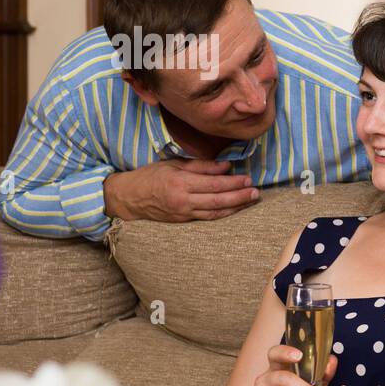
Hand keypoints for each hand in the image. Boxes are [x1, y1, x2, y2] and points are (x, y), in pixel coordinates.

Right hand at [103, 159, 259, 222]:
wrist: (128, 198)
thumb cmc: (150, 176)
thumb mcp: (173, 164)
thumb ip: (201, 165)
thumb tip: (226, 166)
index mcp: (180, 182)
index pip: (213, 183)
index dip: (232, 182)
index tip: (247, 178)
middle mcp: (182, 200)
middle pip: (218, 199)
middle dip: (239, 196)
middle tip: (255, 191)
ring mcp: (183, 213)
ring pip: (215, 211)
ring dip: (236, 207)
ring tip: (251, 200)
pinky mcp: (183, 221)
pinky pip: (207, 218)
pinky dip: (223, 214)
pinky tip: (235, 209)